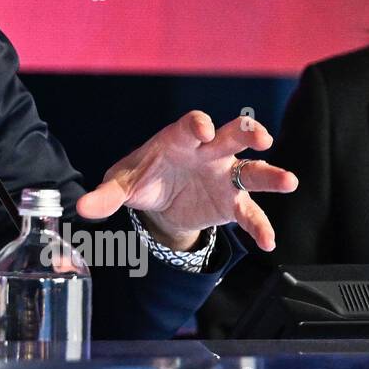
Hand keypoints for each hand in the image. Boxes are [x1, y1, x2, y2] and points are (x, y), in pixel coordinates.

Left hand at [74, 110, 297, 251]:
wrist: (161, 201)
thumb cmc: (143, 179)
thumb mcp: (121, 185)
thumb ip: (105, 196)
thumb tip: (81, 208)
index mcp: (179, 140)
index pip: (190, 125)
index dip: (197, 125)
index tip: (202, 129)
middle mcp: (208, 153)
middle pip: (231, 136)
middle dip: (245, 132)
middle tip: (258, 136)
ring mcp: (225, 176)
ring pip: (252, 169)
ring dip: (271, 174)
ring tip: (288, 181)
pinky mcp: (232, 203)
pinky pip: (250, 213)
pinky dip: (259, 226)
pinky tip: (267, 242)